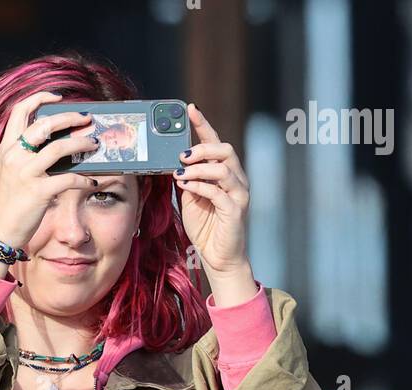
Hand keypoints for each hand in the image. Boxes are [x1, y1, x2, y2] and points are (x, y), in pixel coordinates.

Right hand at [0, 91, 100, 260]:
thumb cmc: (6, 206)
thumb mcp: (9, 174)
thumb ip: (24, 158)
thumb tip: (53, 148)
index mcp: (7, 149)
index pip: (20, 111)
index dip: (39, 98)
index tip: (57, 97)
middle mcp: (15, 156)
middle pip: (45, 124)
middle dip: (70, 117)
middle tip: (86, 119)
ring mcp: (26, 173)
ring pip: (59, 147)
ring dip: (81, 144)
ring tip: (94, 144)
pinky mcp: (38, 192)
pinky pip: (68, 179)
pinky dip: (83, 179)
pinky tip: (92, 181)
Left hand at [173, 103, 253, 287]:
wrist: (218, 258)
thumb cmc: (206, 228)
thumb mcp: (190, 199)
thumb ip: (186, 180)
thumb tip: (173, 163)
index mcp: (225, 174)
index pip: (216, 143)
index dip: (203, 125)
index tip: (190, 110)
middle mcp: (236, 180)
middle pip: (225, 150)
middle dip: (201, 148)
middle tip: (181, 155)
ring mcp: (238, 195)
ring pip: (223, 168)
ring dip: (199, 168)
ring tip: (180, 174)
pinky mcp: (235, 211)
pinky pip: (219, 192)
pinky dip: (200, 186)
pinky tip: (186, 187)